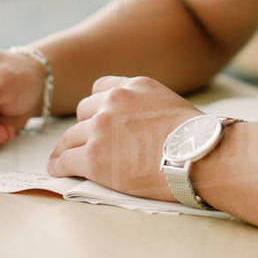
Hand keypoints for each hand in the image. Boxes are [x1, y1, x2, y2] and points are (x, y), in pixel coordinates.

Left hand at [47, 75, 201, 200]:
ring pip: (70, 137)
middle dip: (83, 127)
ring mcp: (100, 129)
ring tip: (62, 159)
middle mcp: (113, 101)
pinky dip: (59, 167)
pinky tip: (58, 171)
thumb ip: (147, 106)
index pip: (100, 88)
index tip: (96, 119)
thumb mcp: (169, 104)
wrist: (199, 156)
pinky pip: (65, 161)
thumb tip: (143, 125)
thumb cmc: (196, 138)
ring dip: (67, 148)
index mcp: (133, 86)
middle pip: (83, 112)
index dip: (97, 106)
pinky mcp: (94, 157)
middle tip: (84, 142)